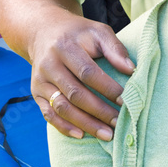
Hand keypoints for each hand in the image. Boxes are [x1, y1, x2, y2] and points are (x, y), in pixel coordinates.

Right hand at [30, 10, 134, 139]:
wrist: (43, 30)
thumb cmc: (77, 33)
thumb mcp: (96, 31)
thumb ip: (114, 48)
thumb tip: (131, 70)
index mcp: (65, 46)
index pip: (87, 72)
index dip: (107, 88)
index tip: (125, 100)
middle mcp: (49, 64)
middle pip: (75, 93)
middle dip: (99, 111)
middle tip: (118, 123)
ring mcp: (40, 80)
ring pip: (62, 107)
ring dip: (85, 123)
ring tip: (106, 135)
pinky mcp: (36, 92)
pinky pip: (49, 114)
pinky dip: (64, 127)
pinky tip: (81, 134)